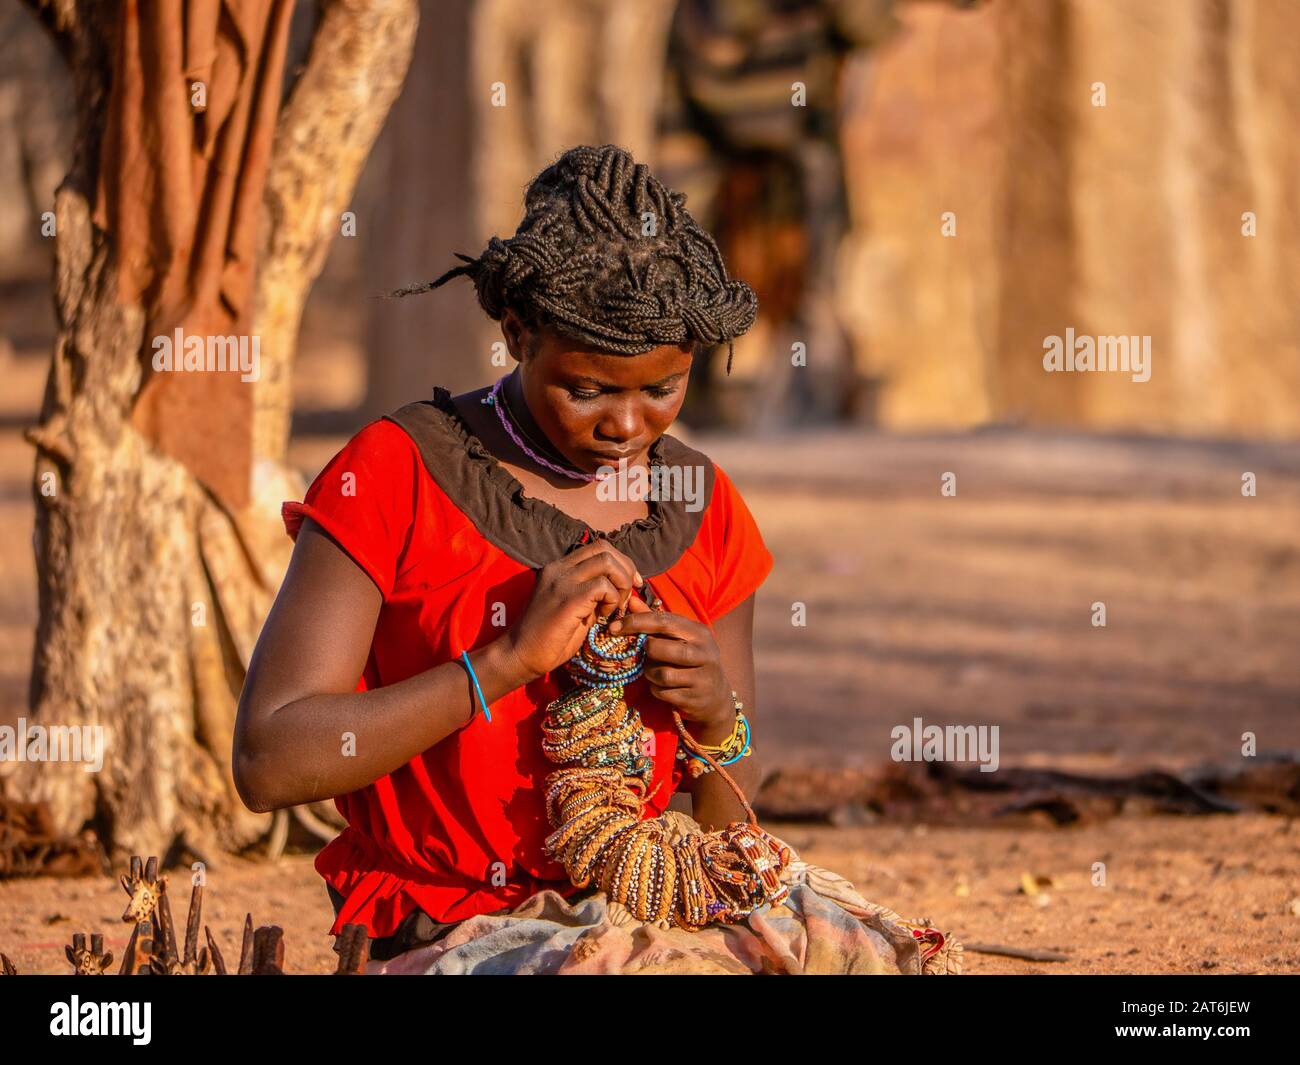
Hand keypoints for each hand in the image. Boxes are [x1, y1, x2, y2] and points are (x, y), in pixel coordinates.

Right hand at [503, 539, 641, 678]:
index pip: (598, 547)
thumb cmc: (549, 637)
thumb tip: (623, 586)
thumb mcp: (575, 607)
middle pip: (605, 549)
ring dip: (621, 583)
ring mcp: (562, 581)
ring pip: (607, 562)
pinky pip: (603, 586)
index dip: (621, 562)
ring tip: (615, 606)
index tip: (630, 583)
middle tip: (628, 595)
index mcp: (560, 568)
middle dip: (626, 569)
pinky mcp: (568, 599)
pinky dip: (613, 600)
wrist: (521, 655)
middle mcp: (560, 568)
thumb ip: (593, 592)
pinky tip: (603, 616)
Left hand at [606, 600, 733, 739]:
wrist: (716, 696)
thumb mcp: (679, 638)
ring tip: (656, 672)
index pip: (663, 621)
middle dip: (646, 652)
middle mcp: (705, 652)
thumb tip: (630, 601)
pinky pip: (663, 693)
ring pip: (661, 674)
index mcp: (699, 632)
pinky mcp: (695, 698)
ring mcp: (702, 677)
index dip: (635, 622)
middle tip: (647, 655)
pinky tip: (664, 687)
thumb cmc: (691, 660)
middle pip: (659, 648)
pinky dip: (656, 690)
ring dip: (650, 673)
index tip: (614, 627)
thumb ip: (655, 620)